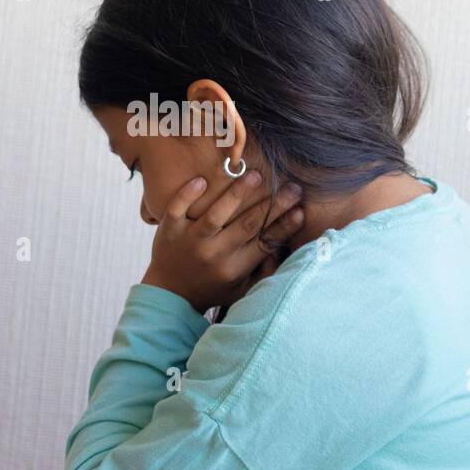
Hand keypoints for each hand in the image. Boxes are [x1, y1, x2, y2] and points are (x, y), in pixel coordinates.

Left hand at [140, 172, 303, 314]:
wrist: (168, 294)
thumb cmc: (212, 289)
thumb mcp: (241, 290)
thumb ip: (263, 273)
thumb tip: (283, 250)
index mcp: (234, 268)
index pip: (265, 243)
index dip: (284, 227)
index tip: (301, 211)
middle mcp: (214, 253)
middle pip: (248, 225)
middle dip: (274, 205)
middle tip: (293, 187)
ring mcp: (190, 239)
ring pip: (216, 213)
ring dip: (237, 194)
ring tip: (255, 175)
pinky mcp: (170, 229)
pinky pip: (178, 208)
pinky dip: (188, 194)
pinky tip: (202, 180)